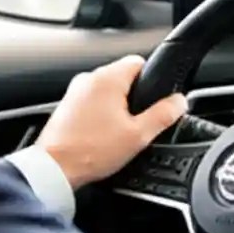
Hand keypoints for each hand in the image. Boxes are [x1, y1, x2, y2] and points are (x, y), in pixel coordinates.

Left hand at [36, 55, 187, 188]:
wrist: (53, 170)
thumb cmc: (90, 152)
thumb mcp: (139, 135)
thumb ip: (164, 114)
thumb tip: (180, 101)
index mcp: (107, 78)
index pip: (139, 62)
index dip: (153, 81)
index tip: (156, 101)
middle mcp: (88, 79)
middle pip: (124, 78)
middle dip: (135, 98)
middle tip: (138, 124)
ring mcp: (74, 92)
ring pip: (108, 92)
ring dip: (117, 108)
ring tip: (118, 134)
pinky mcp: (66, 107)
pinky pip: (92, 103)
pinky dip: (100, 115)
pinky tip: (102, 137)